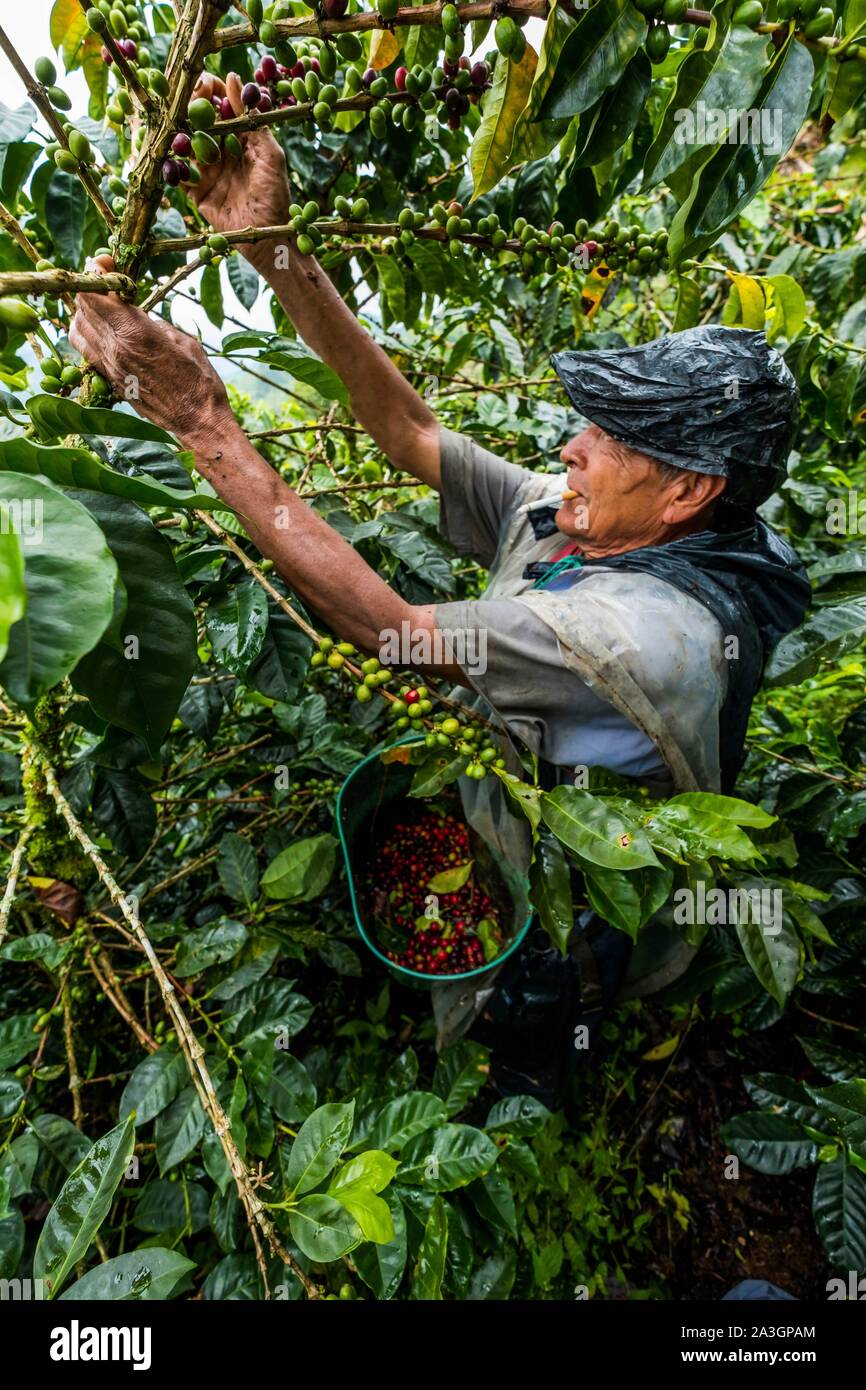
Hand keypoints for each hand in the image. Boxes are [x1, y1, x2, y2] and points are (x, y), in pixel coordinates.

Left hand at [70, 256, 229, 447]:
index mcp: (135, 333)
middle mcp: (116, 349)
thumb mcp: (184, 341)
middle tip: (104, 279)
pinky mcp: (110, 381)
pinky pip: (85, 351)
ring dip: (84, 311)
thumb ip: (156, 324)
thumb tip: (142, 316)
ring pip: (76, 329)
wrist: (197, 424)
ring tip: (101, 305)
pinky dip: (85, 334)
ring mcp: (110, 367)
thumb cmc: (200, 383)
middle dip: (90, 287)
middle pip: (82, 307)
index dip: (94, 271)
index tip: (104, 262)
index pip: (95, 293)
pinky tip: (101, 330)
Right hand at [190, 73, 290, 272]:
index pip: (221, 108)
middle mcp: (221, 152)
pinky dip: (172, 162)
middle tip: (188, 98)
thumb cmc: (276, 196)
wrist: (268, 238)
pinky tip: (169, 150)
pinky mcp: (196, 192)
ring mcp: (207, 171)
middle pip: (201, 122)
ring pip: (186, 144)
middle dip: (193, 107)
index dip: (212, 92)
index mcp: (240, 140)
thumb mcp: (270, 154)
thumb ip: (253, 120)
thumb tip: (233, 79)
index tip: (204, 80)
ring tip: (178, 121)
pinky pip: (179, 174)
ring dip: (180, 131)